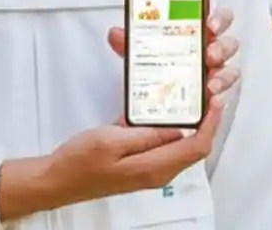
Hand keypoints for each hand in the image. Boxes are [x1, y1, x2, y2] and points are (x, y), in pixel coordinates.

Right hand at [0, 100, 223, 220]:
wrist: (56, 180)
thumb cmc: (78, 163)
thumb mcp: (111, 141)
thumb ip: (147, 136)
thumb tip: (178, 128)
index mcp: (154, 169)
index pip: (197, 145)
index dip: (211, 121)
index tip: (215, 98)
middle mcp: (158, 171)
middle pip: (196, 144)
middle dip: (207, 118)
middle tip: (209, 91)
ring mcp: (151, 168)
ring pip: (183, 143)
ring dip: (193, 120)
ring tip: (195, 94)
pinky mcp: (142, 163)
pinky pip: (167, 143)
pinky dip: (174, 124)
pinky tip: (168, 107)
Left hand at [107, 6, 241, 103]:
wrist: (151, 104)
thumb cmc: (159, 69)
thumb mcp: (143, 54)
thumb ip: (131, 43)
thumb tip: (116, 33)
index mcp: (199, 35)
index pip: (218, 20)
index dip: (220, 18)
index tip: (211, 23)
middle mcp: (211, 54)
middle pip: (228, 45)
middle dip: (221, 49)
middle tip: (208, 54)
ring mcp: (214, 77)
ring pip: (229, 73)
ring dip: (222, 77)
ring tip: (210, 84)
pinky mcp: (212, 100)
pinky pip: (223, 99)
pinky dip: (220, 100)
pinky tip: (213, 101)